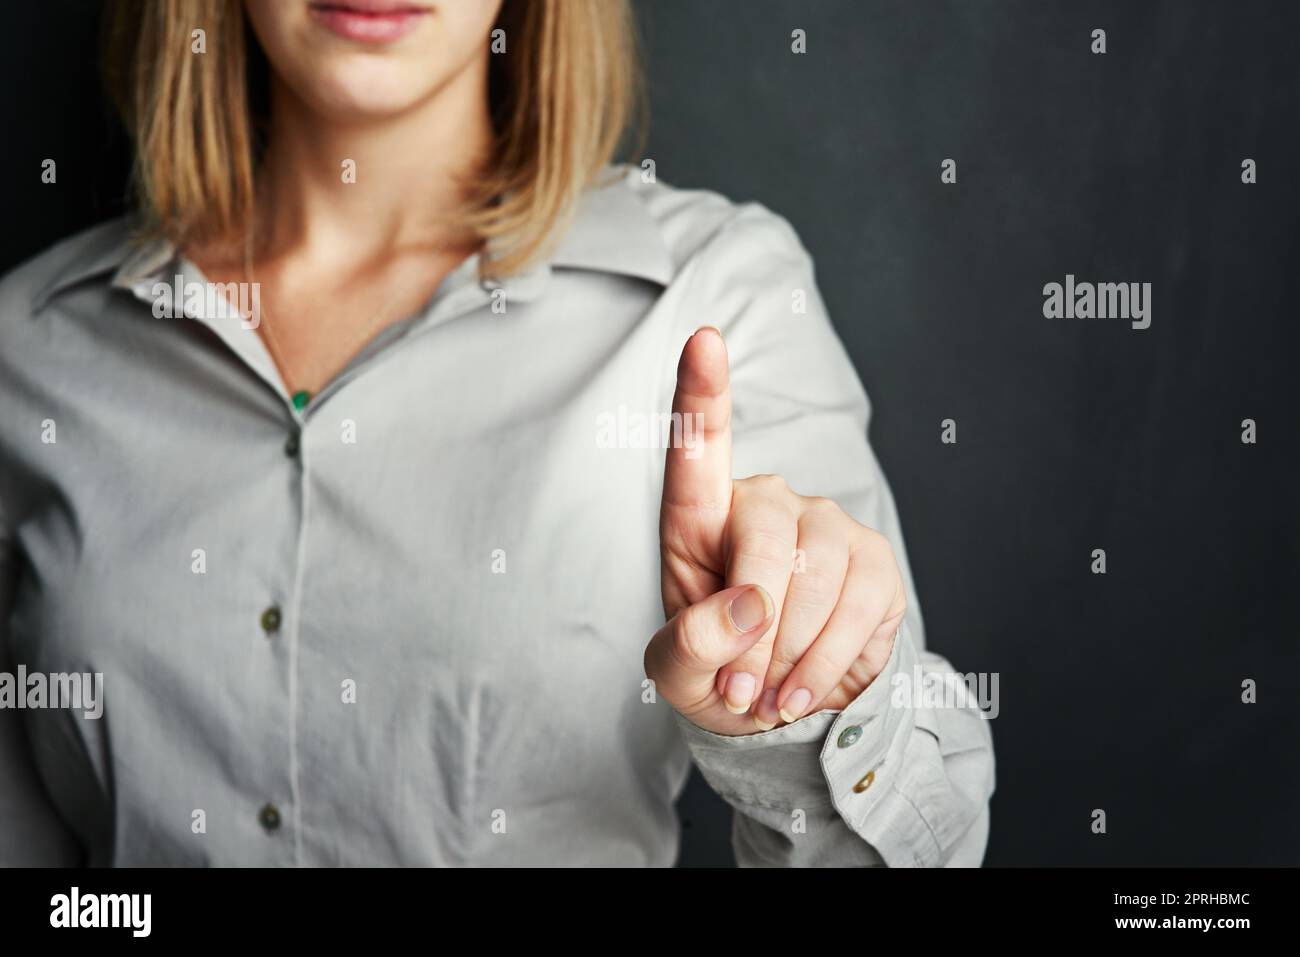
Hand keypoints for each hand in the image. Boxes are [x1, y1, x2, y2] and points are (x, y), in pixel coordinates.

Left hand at [644, 327, 906, 735]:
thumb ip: (689, 644)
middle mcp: (767, 503)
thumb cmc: (717, 670)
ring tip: (767, 696)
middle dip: (753, 627)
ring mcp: (827, 525)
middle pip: (766, 538)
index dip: (702, 395)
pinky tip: (803, 690)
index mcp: (700, 518)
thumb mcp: (677, 673)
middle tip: (739, 690)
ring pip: (816, 579)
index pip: (699, 450)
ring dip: (789, 657)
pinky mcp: (875, 560)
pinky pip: (859, 608)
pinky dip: (825, 665)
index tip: (702, 338)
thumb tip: (745, 610)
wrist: (780, 706)